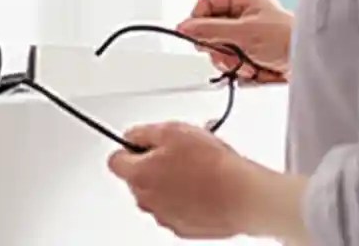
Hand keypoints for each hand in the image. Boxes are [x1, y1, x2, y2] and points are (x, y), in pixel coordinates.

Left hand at [107, 122, 261, 239]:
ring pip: (158, 194)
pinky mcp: (183, 228)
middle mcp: (146, 200)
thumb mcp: (172, 130)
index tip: (142, 144)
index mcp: (138, 174)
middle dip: (152, 165)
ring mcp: (164, 216)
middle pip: (137, 178)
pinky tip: (204, 187)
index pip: (115, 160)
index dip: (129, 149)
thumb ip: (143, 132)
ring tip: (196, 169)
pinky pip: (177, 209)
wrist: (242, 196)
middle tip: (177, 154)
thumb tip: (131, 136)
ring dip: (170, 182)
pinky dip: (186, 199)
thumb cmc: (211, 165)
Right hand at [176, 0, 292, 80]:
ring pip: (222, 52)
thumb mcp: (242, 32)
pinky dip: (242, 72)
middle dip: (220, 48)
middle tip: (228, 53)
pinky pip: (235, 67)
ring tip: (248, 65)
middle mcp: (247, 18)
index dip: (197, 19)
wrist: (313, 65)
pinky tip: (256, 72)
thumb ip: (210, 30)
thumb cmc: (288, 39)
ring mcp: (251, 40)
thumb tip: (185, 27)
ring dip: (232, 62)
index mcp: (245, 1)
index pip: (208, 4)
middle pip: (212, 32)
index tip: (193, 35)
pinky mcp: (256, 59)